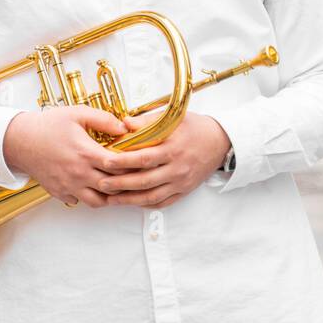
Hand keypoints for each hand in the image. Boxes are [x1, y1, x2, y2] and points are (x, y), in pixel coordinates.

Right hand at [3, 105, 150, 208]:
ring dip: (109, 195)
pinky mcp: (60, 193)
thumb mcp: (77, 114)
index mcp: (86, 153)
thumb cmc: (48, 126)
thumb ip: (103, 119)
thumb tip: (125, 128)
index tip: (139, 160)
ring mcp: (69, 186)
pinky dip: (89, 197)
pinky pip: (80, 202)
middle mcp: (79, 174)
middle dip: (126, 183)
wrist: (19, 141)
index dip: (133, 165)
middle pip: (113, 188)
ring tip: (115, 185)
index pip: (119, 167)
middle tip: (135, 176)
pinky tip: (93, 186)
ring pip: (98, 202)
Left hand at [94, 109, 230, 208]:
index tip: (105, 162)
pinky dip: (147, 205)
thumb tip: (124, 123)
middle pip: (144, 180)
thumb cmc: (195, 127)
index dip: (122, 162)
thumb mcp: (173, 117)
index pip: (143, 157)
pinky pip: (163, 202)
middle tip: (101, 183)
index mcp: (172, 147)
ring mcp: (181, 181)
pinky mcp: (184, 190)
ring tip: (111, 199)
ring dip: (129, 200)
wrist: (221, 141)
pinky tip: (132, 203)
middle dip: (120, 184)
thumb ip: (147, 121)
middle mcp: (176, 167)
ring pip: (151, 196)